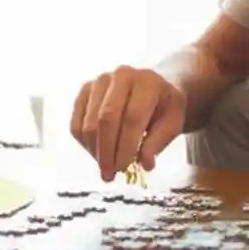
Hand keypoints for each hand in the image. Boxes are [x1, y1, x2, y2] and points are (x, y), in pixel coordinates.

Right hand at [70, 66, 186, 181]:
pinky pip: (76, 123)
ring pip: (89, 123)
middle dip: (107, 151)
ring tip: (105, 167)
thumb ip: (158, 142)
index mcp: (146, 81)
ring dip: (95, 151)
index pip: (132, 117)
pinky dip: (84, 144)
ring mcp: (99, 82)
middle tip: (110, 174)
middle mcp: (120, 76)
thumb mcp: (172, 123)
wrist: (151, 88)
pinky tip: (97, 154)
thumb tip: (145, 164)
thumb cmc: (163, 107)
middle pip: (106, 119)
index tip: (124, 169)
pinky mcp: (84, 91)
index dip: (127, 146)